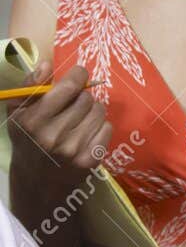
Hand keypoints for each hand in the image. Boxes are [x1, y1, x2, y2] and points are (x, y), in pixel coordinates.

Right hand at [6, 58, 112, 179]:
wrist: (37, 182)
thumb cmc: (27, 140)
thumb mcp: (17, 113)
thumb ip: (30, 86)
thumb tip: (46, 64)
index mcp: (33, 120)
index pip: (69, 87)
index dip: (78, 75)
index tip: (77, 76)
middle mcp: (53, 136)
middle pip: (86, 98)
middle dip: (81, 97)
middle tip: (73, 105)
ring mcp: (73, 150)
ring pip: (99, 111)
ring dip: (92, 111)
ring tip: (79, 119)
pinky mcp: (89, 161)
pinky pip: (107, 128)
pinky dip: (100, 127)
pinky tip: (86, 133)